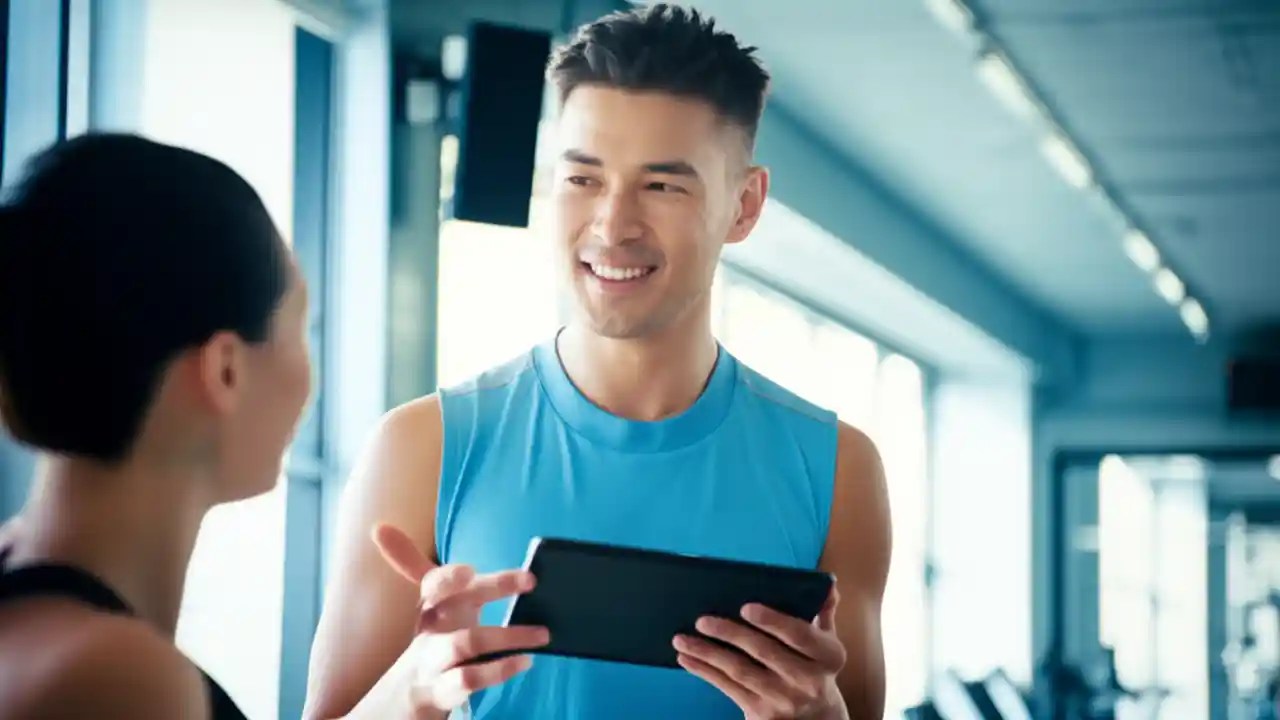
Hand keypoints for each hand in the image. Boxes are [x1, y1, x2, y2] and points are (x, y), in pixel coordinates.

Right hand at [373, 523, 549, 715]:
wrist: (404, 698)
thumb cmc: (432, 644)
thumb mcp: (434, 608)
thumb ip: (431, 572)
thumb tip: (385, 528)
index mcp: (431, 607)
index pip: (433, 584)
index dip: (448, 578)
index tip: (468, 571)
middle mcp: (428, 631)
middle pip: (451, 605)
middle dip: (491, 587)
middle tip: (531, 579)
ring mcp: (431, 663)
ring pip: (465, 642)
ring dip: (508, 635)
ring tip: (543, 633)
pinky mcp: (440, 692)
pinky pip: (468, 679)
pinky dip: (498, 670)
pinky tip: (524, 662)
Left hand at [673, 587, 846, 719]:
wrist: (817, 719)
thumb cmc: (814, 667)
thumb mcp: (826, 641)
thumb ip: (823, 611)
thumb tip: (827, 583)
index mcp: (828, 656)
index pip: (800, 635)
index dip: (773, 621)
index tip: (746, 607)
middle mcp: (808, 681)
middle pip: (765, 652)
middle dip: (730, 634)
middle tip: (702, 619)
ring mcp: (783, 700)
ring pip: (740, 671)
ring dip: (707, 653)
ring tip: (682, 638)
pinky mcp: (762, 714)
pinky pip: (728, 688)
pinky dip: (705, 672)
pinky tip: (687, 659)